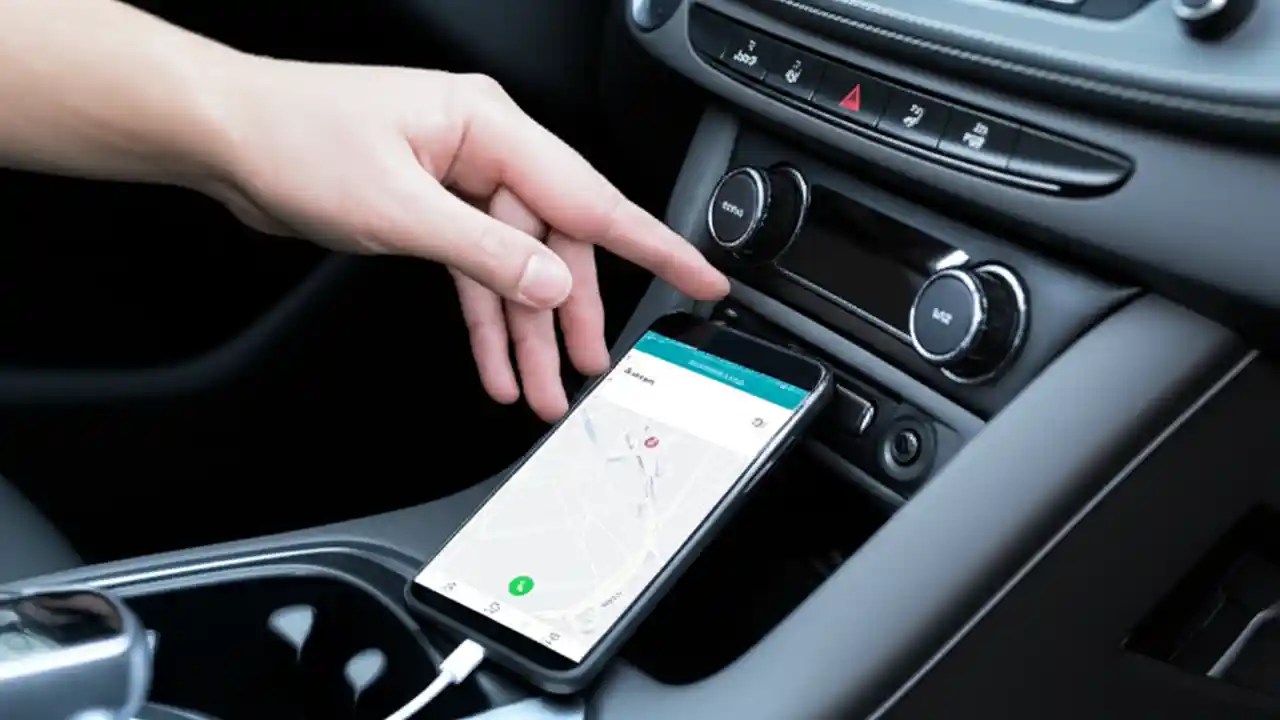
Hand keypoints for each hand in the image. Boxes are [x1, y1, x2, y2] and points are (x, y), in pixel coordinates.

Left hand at [200, 57, 727, 421]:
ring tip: (537, 389)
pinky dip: (484, 318)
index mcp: (489, 127)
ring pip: (514, 267)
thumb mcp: (400, 209)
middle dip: (567, 313)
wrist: (227, 137)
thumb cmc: (295, 140)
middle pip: (554, 243)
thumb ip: (486, 253)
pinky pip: (476, 272)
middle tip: (585, 368)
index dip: (651, 243)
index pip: (589, 195)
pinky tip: (495, 362)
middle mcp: (483, 149)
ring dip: (523, 331)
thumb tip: (552, 283)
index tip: (699, 275)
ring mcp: (459, 181)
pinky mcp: (434, 209)